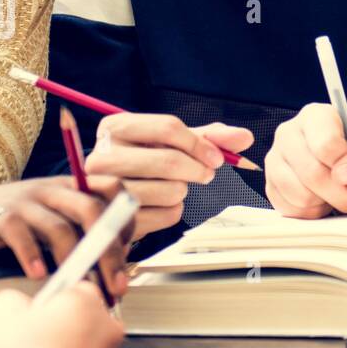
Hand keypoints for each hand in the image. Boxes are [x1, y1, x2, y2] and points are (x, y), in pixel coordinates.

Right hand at [0, 177, 131, 292]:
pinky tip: (40, 276)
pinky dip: (33, 257)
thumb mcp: (49, 218)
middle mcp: (51, 190)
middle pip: (92, 211)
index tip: (127, 255)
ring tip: (83, 289)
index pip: (111, 190)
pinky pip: (21, 235)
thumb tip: (113, 263)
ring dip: (77, 262)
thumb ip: (78, 230)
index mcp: (69, 187)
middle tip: (115, 286)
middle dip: (110, 251)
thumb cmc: (8, 222)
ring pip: (60, 227)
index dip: (125, 221)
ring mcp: (25, 202)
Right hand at [0, 285, 123, 347]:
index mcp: (87, 304)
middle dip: (63, 327)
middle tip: (35, 338)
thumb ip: (14, 298)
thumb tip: (16, 303)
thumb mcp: (3, 313)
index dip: (54, 299)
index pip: (78, 287)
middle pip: (86, 320)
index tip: (42, 308)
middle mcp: (107, 332)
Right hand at [84, 113, 254, 240]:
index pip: (168, 128)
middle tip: (205, 174)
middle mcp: (102, 156)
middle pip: (169, 160)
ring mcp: (105, 190)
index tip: (217, 158)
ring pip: (171, 190)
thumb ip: (208, 137)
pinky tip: (160, 204)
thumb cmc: (144, 163)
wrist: (111, 198)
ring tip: (172, 187)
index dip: (201, 144)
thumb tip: (244, 137)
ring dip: (183, 191)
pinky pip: (167, 215)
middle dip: (198, 170)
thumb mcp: (169, 143)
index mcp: (114, 127)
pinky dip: (174, 210)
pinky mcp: (116, 219)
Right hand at [264, 104, 346, 218]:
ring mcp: (274, 160)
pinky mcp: (270, 185)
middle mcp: (288, 134)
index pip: (326, 144)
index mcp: (315, 116)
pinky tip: (323, 200)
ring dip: (326, 203)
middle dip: (340, 194)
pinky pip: (292, 209)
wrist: (345, 162)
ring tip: (337, 196)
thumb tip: (345, 177)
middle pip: (312, 173)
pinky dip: (313, 213)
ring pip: (300, 195)